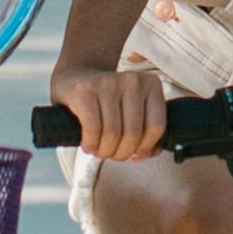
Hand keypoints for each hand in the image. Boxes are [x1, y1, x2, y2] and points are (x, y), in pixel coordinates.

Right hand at [55, 61, 171, 162]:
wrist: (76, 78)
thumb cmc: (109, 102)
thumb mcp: (133, 111)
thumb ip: (146, 134)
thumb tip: (144, 156)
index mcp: (151, 85)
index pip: (156, 127)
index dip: (144, 147)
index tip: (133, 153)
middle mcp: (132, 81)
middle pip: (133, 133)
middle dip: (121, 153)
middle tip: (112, 154)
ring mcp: (107, 83)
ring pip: (113, 134)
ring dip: (105, 151)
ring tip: (99, 150)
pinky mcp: (84, 91)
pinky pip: (93, 128)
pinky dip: (91, 143)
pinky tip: (88, 145)